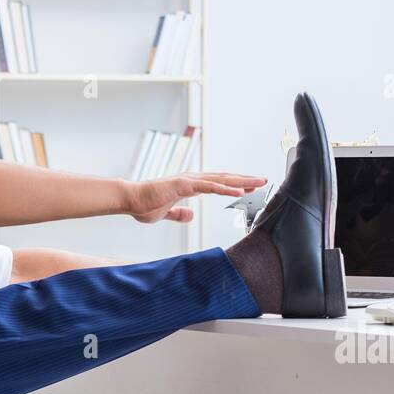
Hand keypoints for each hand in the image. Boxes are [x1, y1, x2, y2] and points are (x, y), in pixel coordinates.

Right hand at [128, 172, 267, 223]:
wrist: (130, 200)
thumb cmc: (144, 204)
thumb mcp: (166, 212)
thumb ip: (179, 213)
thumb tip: (191, 215)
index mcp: (189, 185)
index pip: (217, 183)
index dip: (233, 184)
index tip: (249, 187)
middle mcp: (192, 179)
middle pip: (224, 178)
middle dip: (244, 179)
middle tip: (263, 180)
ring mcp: (189, 180)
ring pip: (221, 179)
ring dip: (241, 180)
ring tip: (258, 182)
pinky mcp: (184, 185)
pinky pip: (209, 186)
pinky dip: (225, 188)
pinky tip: (239, 190)